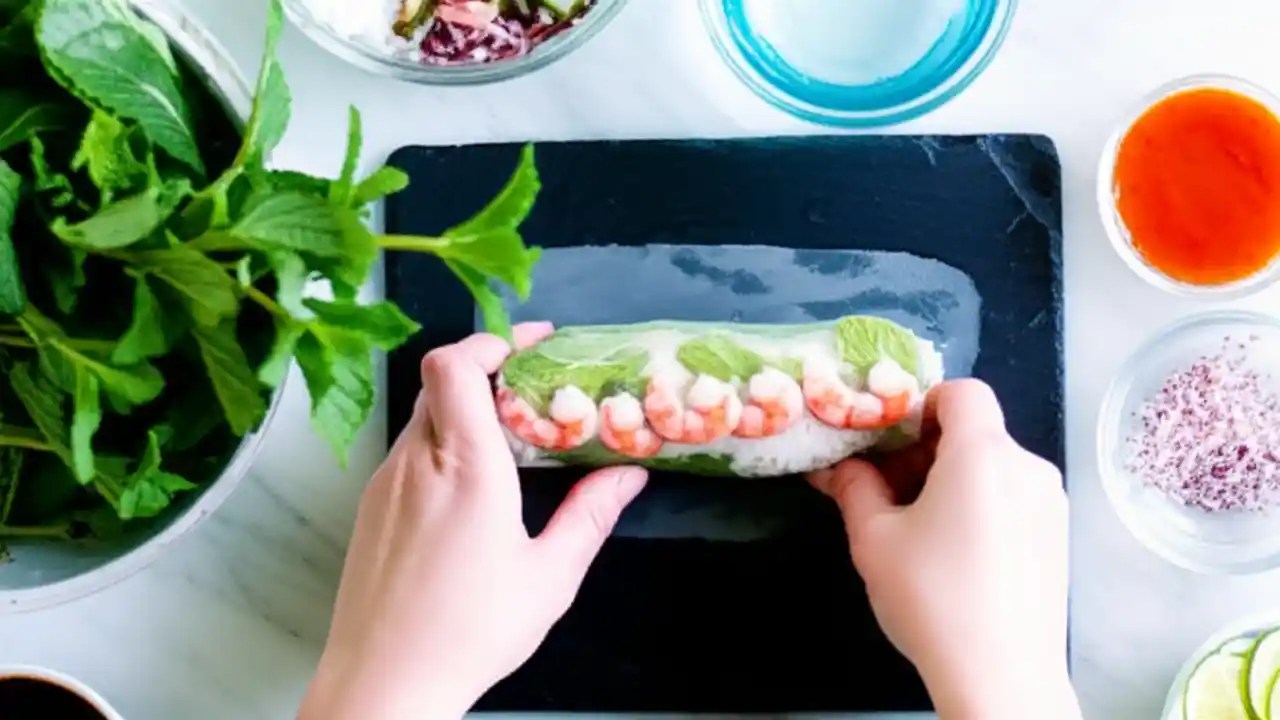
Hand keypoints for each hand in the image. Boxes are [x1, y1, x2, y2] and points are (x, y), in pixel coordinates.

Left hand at [299, 323, 648, 719]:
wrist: (383, 684)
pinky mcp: (371, 507)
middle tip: (534, 385)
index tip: (532, 346)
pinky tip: (471, 482)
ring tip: (511, 435)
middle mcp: (417, 462)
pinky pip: (408, 450)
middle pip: (441, 380)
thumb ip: (590, 516)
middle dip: (488, 368)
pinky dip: (441, 443)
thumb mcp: (549, 578)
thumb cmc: (468, 633)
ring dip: (464, 408)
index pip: (454, 365)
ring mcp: (385, 483)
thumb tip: (627, 476)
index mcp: (466, 468)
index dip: (490, 341)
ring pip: (423, 414)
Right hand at [808, 380, 1079, 719]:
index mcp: (983, 454)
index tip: (890, 441)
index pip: (962, 391)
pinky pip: (1013, 498)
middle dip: (926, 449)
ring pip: (994, 467)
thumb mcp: (873, 540)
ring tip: (916, 529)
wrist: (1001, 676)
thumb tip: (837, 467)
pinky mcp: (1057, 538)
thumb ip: (854, 489)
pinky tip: (954, 554)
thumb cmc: (932, 598)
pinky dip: (980, 507)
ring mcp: (1050, 504)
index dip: (922, 404)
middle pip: (976, 431)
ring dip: (952, 480)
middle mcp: (1027, 467)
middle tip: (885, 489)